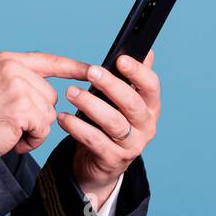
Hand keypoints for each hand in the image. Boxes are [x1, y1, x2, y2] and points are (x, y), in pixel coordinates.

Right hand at [0, 51, 90, 155]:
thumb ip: (22, 82)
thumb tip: (52, 90)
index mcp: (7, 60)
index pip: (49, 61)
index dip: (72, 67)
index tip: (92, 69)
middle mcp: (13, 68)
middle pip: (51, 95)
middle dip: (37, 115)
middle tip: (10, 122)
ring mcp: (18, 86)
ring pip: (49, 113)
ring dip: (34, 129)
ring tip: (9, 129)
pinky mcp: (23, 106)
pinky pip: (44, 128)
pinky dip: (32, 140)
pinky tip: (12, 137)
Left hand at [57, 50, 160, 205]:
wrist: (100, 164)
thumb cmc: (111, 125)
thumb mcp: (123, 102)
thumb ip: (132, 79)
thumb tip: (148, 50)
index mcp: (150, 107)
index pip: (152, 86)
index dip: (138, 72)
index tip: (120, 59)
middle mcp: (146, 126)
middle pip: (132, 103)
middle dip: (112, 86)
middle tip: (91, 72)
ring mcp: (132, 146)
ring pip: (113, 122)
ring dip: (90, 104)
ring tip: (70, 92)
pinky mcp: (113, 160)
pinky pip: (94, 141)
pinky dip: (77, 127)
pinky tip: (63, 117)